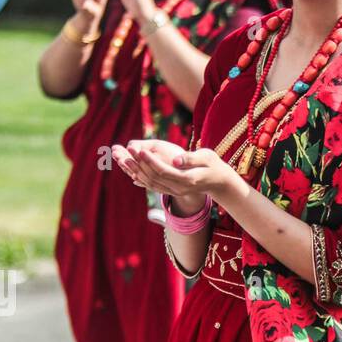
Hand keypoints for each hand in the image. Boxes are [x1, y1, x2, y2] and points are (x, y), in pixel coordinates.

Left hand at [112, 139, 236, 208]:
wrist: (219, 182)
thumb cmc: (214, 165)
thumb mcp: (207, 157)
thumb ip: (191, 158)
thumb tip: (175, 160)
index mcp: (188, 180)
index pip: (164, 171)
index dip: (150, 160)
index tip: (139, 149)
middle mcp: (179, 188)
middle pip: (153, 177)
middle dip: (137, 164)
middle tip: (124, 152)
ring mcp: (176, 192)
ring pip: (151, 183)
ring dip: (135, 172)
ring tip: (122, 159)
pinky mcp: (173, 192)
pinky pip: (153, 187)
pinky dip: (141, 179)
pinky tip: (132, 173)